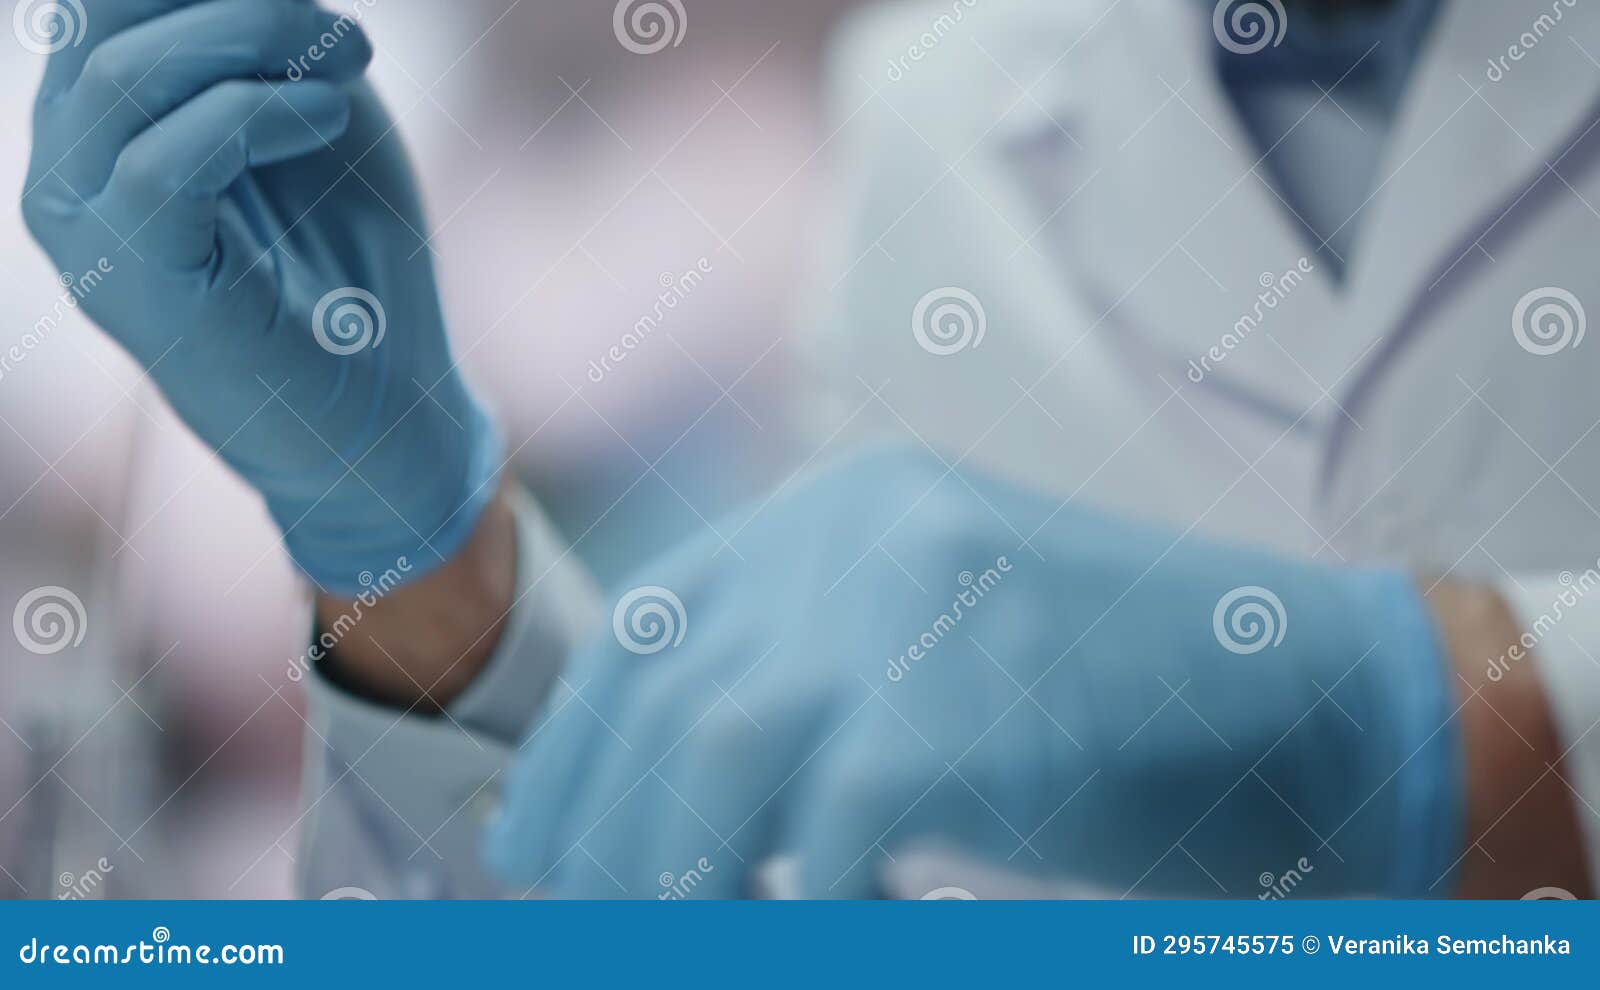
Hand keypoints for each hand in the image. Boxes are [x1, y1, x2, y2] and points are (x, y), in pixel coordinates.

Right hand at [22, 0, 498, 593]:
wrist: (388, 407)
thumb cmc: (354, 259)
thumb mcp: (315, 110)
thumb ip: (269, 38)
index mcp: (100, 124)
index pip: (105, 3)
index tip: (308, 2)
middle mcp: (68, 171)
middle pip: (93, 17)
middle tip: (335, 25)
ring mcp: (87, 233)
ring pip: (120, 79)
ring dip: (251, 36)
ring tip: (351, 55)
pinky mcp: (135, 288)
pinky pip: (161, 165)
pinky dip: (254, 115)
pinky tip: (326, 114)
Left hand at [486, 450, 1461, 898]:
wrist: (1305, 702)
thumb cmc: (1109, 707)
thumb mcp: (930, 661)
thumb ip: (808, 688)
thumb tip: (671, 802)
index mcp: (838, 511)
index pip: (647, 624)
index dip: (574, 749)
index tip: (533, 852)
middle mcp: (856, 529)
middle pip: (661, 685)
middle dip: (595, 828)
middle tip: (578, 925)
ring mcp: (912, 601)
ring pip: (711, 747)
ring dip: (666, 875)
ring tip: (659, 941)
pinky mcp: (964, 695)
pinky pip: (820, 830)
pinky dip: (789, 910)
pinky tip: (811, 933)